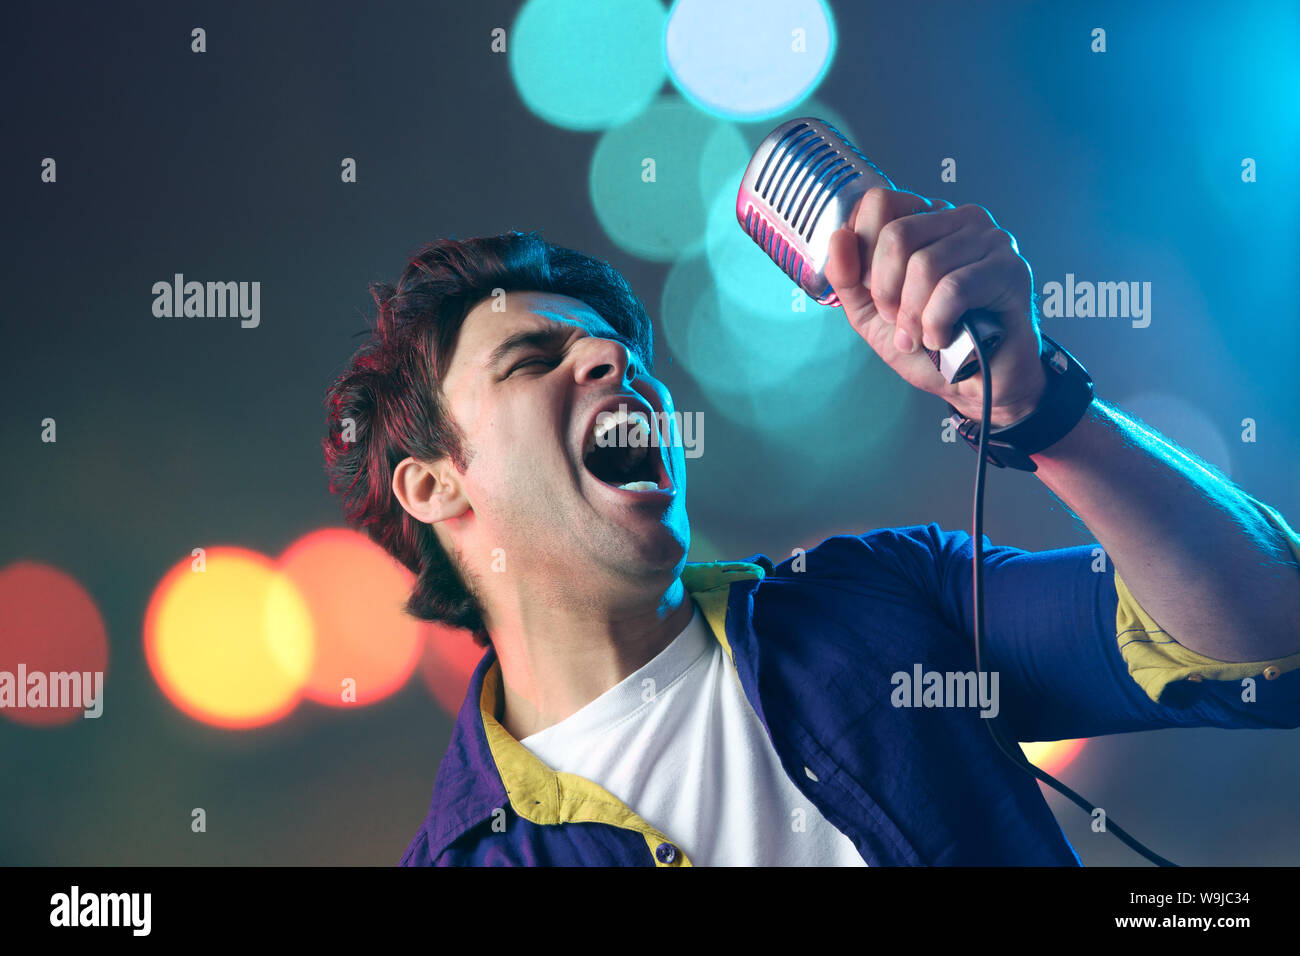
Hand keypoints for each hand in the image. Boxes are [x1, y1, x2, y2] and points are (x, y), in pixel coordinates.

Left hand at [823, 187, 1045, 426]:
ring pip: (925, 265)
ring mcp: (991, 241)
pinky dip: (936, 324)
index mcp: (927, 220)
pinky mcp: (1009, 271)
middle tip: (896, 320)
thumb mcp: (872, 313)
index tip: (877, 294)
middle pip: (898, 234)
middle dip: (885, 290)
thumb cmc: (929, 344)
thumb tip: (838, 238)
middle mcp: (961, 220)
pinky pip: (954, 289)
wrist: (975, 383)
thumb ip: (848, 277)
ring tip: (920, 337)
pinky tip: (941, 339)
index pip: (879, 203)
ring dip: (912, 316)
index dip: (864, 255)